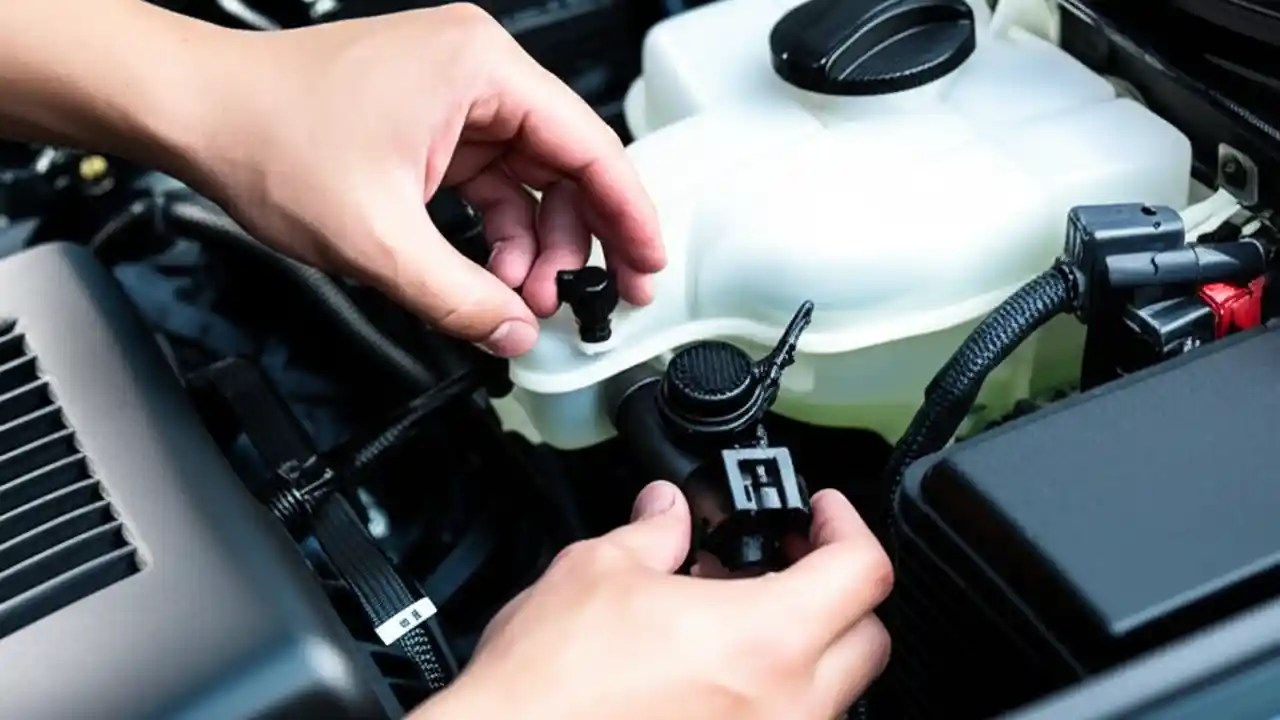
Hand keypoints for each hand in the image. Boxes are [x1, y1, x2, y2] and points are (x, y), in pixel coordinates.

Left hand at [163, 4, 666, 355]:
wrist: (197, 113)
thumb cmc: (267, 135)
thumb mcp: (376, 238)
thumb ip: (458, 296)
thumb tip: (512, 333)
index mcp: (480, 70)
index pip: (590, 146)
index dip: (629, 215)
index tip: (649, 264)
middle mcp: (477, 71)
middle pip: (567, 163)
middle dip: (580, 241)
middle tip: (597, 299)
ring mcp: (455, 96)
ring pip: (530, 179)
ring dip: (535, 245)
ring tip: (525, 301)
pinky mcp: (432, 124)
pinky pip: (492, 182)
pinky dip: (498, 231)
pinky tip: (492, 276)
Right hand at [417, 481, 892, 719]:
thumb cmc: (548, 691)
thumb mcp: (595, 573)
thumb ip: (651, 533)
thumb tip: (666, 512)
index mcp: (765, 640)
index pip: (863, 571)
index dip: (846, 525)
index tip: (820, 513)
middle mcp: (787, 707)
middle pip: (868, 640)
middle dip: (838, 590)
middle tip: (791, 562)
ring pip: (833, 695)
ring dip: (805, 649)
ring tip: (741, 620)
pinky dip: (772, 696)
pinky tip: (716, 675)